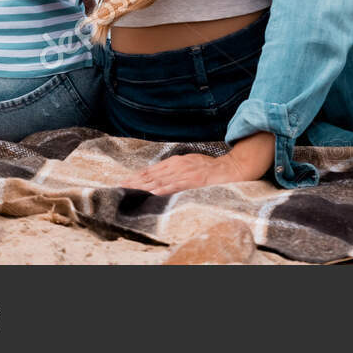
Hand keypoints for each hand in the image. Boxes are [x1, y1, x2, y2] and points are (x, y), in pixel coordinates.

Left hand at [122, 134, 274, 193]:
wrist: (231, 168)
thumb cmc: (210, 169)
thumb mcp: (191, 164)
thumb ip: (176, 170)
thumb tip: (160, 177)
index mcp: (177, 161)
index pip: (153, 169)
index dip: (138, 175)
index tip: (124, 180)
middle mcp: (179, 165)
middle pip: (153, 174)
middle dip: (136, 180)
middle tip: (120, 185)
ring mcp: (186, 172)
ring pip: (160, 179)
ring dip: (144, 185)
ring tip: (130, 189)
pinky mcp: (193, 180)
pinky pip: (176, 185)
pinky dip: (163, 188)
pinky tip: (153, 191)